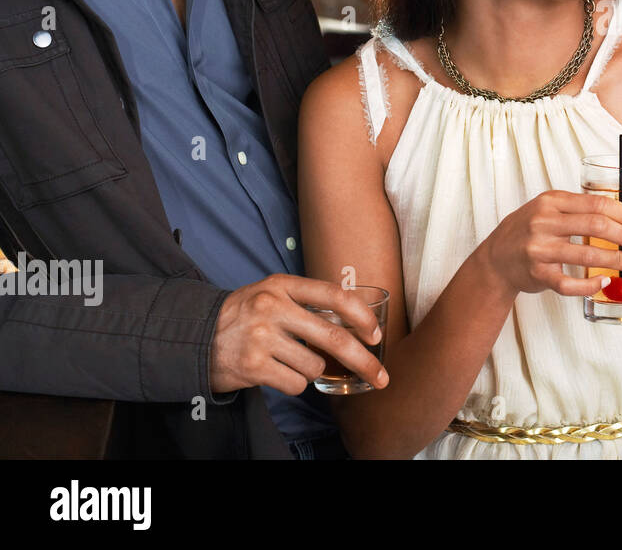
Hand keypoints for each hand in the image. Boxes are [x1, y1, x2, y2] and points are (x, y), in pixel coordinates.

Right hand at [210, 274, 387, 395]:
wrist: (194, 337)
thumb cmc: (245, 316)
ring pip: (315, 365)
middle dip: (364, 361)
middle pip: (334, 338)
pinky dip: (294, 384)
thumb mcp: (272, 294)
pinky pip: (296, 384)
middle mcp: (272, 307)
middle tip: (380, 376)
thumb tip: (358, 321)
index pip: (334, 296)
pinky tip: (277, 372)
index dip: (362, 317)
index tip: (376, 336)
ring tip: (289, 360)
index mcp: (282, 285)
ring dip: (312, 370)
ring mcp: (261, 337)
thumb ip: (308, 301)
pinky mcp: (252, 366)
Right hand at [479, 190, 621, 296]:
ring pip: (586, 254)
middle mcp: (544, 222)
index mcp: (552, 201)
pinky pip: (569, 283)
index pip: (597, 203)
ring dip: (617, 260)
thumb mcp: (548, 208)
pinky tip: (604, 281)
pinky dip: (590, 284)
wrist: (495, 258)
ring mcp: (539, 249)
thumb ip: (578, 208)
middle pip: (596, 225)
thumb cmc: (529, 230)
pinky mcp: (537, 274)